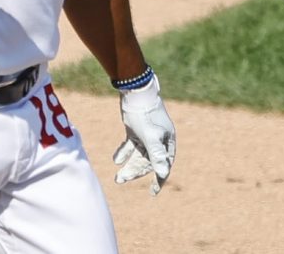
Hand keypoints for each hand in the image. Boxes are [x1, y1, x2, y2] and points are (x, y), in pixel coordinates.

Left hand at [113, 75, 175, 195]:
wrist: (134, 91)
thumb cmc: (145, 113)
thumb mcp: (150, 136)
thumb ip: (156, 155)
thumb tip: (163, 173)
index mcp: (167, 141)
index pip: (165, 164)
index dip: (159, 179)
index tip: (153, 192)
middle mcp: (159, 139)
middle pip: (148, 161)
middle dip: (135, 171)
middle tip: (121, 180)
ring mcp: (147, 134)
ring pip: (138, 155)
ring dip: (128, 165)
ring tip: (117, 177)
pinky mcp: (136, 129)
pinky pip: (131, 146)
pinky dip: (124, 153)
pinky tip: (116, 159)